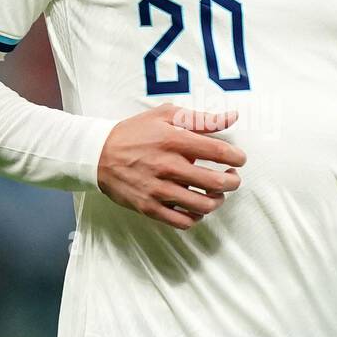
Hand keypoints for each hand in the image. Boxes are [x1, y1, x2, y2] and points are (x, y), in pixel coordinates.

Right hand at [97, 102, 245, 230]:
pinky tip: (197, 207)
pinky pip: (183, 221)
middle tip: (232, 177)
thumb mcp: (166, 115)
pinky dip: (197, 216)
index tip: (239, 159)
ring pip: (203, 205)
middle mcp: (167, 166)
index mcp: (173, 140)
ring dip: (218, 200)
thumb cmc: (136, 132)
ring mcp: (158, 189)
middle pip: (216, 182)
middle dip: (233, 181)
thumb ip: (201, 118)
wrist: (97, 154)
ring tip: (217, 193)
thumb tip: (233, 117)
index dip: (237, 157)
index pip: (218, 151)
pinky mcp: (149, 207)